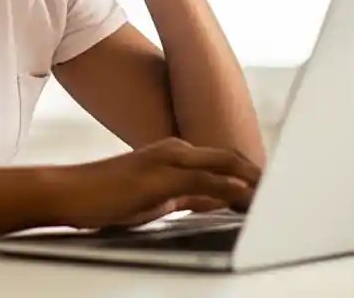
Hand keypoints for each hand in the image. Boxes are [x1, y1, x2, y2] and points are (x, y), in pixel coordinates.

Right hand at [51, 138, 260, 229]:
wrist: (69, 192)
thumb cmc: (104, 196)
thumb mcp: (151, 198)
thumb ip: (179, 197)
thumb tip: (204, 204)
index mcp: (174, 153)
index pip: (222, 161)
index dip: (248, 173)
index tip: (270, 188)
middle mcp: (175, 150)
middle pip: (230, 158)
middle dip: (257, 175)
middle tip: (285, 189)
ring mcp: (168, 160)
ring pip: (223, 167)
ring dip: (251, 182)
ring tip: (274, 196)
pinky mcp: (160, 177)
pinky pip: (205, 182)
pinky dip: (230, 190)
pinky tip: (246, 199)